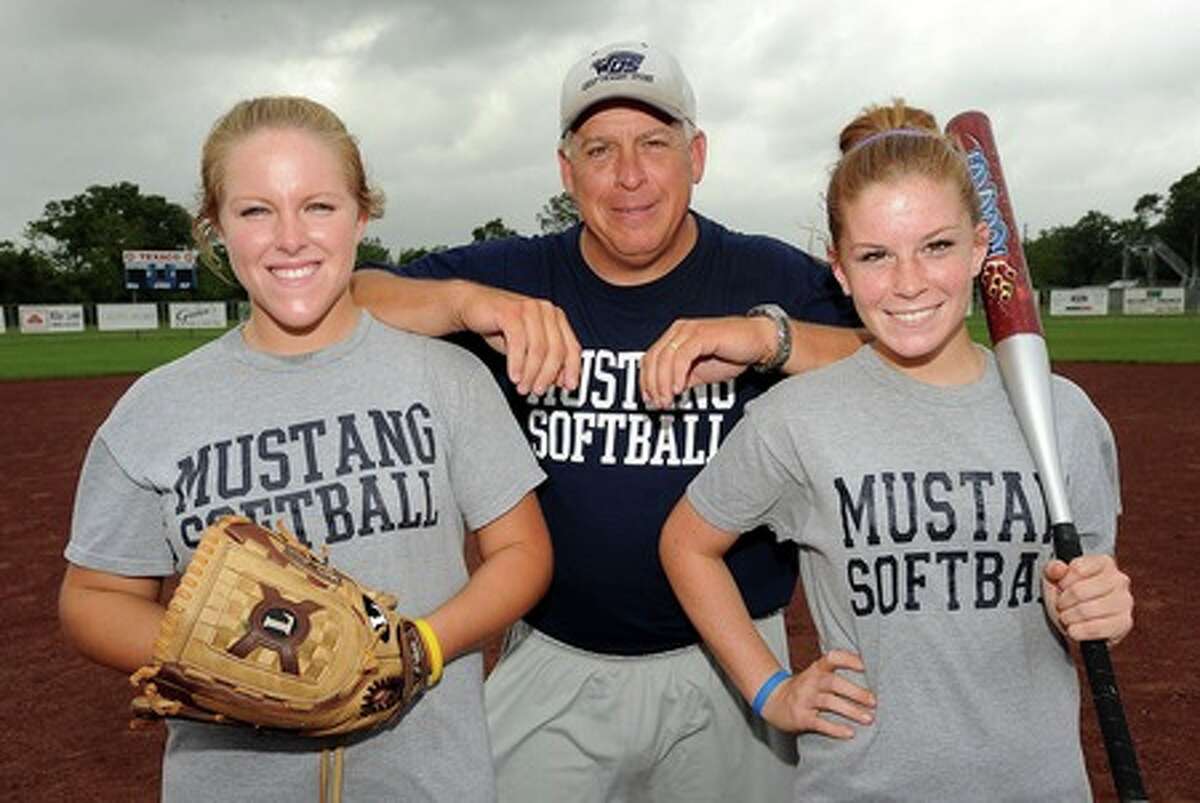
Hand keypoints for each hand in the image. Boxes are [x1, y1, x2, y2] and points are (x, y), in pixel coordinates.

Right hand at [457, 284, 581, 394]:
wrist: (471, 306)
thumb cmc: (500, 325)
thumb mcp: (527, 347)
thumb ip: (545, 360)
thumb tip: (560, 380)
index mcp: (556, 317)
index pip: (572, 347)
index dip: (572, 369)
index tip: (568, 387)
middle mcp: (546, 311)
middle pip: (556, 350)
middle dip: (547, 376)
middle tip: (537, 391)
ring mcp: (529, 309)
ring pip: (538, 349)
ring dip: (531, 373)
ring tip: (523, 387)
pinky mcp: (510, 312)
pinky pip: (518, 343)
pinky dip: (517, 363)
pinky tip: (514, 375)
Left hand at [640, 316, 775, 408]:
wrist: (759, 343)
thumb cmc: (732, 355)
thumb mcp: (699, 373)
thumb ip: (681, 380)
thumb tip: (663, 395)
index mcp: (675, 337)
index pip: (650, 359)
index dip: (646, 381)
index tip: (651, 401)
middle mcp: (679, 331)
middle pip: (653, 359)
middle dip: (652, 385)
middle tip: (660, 404)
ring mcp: (690, 331)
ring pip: (665, 357)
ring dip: (663, 383)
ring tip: (668, 400)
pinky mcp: (702, 334)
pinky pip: (682, 355)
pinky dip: (677, 373)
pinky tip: (679, 389)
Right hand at [759, 650, 874, 736]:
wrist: (774, 701)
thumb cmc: (804, 689)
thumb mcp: (816, 675)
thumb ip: (836, 674)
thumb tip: (871, 679)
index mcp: (816, 669)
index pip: (832, 658)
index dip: (848, 660)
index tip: (865, 667)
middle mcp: (810, 681)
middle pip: (834, 682)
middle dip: (855, 692)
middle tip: (874, 701)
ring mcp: (804, 699)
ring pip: (829, 702)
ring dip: (850, 711)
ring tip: (868, 719)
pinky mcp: (801, 716)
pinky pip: (820, 723)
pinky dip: (836, 728)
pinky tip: (850, 733)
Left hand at [1043, 554, 1132, 645]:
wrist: (1078, 623)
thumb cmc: (1069, 597)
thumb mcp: (1054, 578)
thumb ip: (1052, 569)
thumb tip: (1058, 568)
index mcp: (1104, 563)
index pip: (1077, 569)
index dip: (1063, 582)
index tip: (1061, 587)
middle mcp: (1119, 580)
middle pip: (1079, 591)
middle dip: (1063, 602)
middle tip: (1062, 606)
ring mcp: (1124, 602)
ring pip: (1085, 611)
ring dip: (1068, 617)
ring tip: (1068, 617)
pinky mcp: (1124, 623)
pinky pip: (1095, 629)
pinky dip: (1078, 631)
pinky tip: (1074, 629)